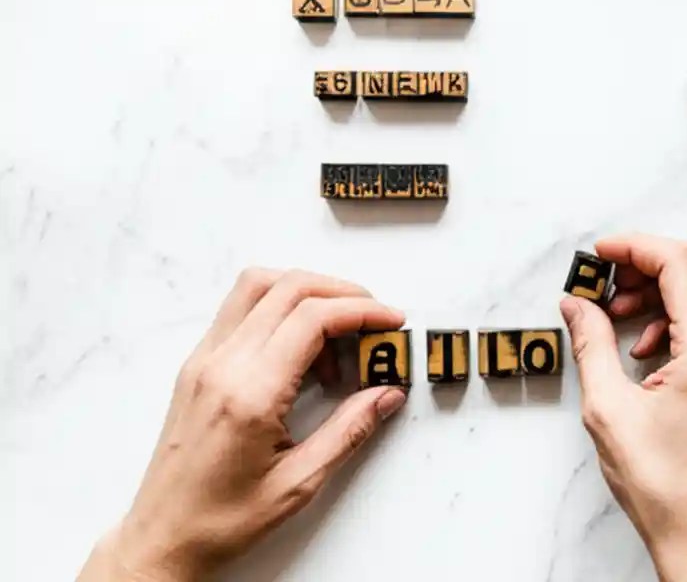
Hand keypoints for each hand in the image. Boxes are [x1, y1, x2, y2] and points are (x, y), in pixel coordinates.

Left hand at [78, 269, 407, 580]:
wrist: (162, 535)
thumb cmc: (221, 518)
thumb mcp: (298, 482)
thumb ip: (348, 431)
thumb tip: (386, 394)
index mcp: (249, 394)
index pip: (311, 318)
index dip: (361, 310)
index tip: (391, 321)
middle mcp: (221, 366)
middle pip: (288, 287)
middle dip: (342, 292)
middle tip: (374, 318)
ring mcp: (203, 360)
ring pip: (258, 285)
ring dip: (307, 291)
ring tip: (339, 329)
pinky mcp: (196, 365)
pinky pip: (240, 309)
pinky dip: (280, 308)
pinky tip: (303, 347)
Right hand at [560, 235, 686, 581]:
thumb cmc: (665, 487)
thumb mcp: (608, 410)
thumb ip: (591, 345)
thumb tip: (577, 306)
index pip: (680, 263)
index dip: (635, 247)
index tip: (600, 254)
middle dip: (649, 260)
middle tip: (606, 277)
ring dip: (661, 289)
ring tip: (616, 317)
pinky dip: (676, 316)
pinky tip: (643, 348)